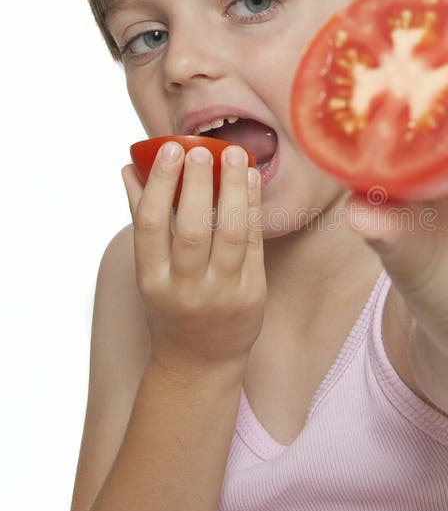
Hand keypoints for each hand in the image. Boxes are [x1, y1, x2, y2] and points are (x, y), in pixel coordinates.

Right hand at [122, 142, 265, 375]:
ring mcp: (222, 293)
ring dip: (235, 190)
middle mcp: (186, 289)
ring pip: (232, 235)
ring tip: (236, 154)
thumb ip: (142, 217)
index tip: (169, 149)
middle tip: (203, 149)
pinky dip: (254, 208)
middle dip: (199, 185)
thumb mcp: (150, 269)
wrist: (201, 361)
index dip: (160, 184)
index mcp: (152, 279)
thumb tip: (129, 168)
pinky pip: (255, 244)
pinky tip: (252, 180)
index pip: (151, 225)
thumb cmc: (171, 305)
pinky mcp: (252, 293)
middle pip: (194, 230)